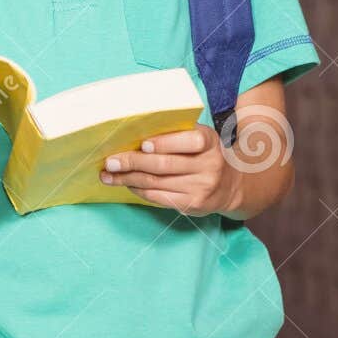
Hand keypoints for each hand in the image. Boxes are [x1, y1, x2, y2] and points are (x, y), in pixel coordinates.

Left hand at [99, 125, 241, 215]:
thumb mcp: (198, 138)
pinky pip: (158, 197)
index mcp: (210, 142)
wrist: (228, 185)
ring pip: (156, 182)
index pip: (190, 140)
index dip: (164, 143)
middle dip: (133, 162)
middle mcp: (209, 165)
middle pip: (165, 164)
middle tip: (111, 161)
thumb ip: (175, 134)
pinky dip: (138, 190)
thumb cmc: (203, 155)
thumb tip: (133, 133)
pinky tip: (126, 184)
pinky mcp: (192, 204)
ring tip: (109, 175)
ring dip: (128, 179)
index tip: (142, 144)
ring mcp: (201, 187)